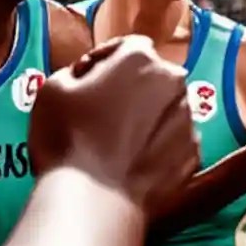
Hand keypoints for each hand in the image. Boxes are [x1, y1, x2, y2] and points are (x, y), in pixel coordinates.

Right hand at [29, 35, 199, 216]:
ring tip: (116, 142)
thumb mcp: (53, 88)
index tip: (88, 80)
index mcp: (141, 59)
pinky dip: (157, 147)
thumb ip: (78, 70)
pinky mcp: (192, 157)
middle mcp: (174, 83)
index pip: (128, 44)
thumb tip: (91, 76)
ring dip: (145, 117)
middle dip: (131, 88)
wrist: (93, 201)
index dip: (106, 59)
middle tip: (102, 112)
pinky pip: (173, 142)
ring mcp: (188, 122)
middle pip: (152, 77)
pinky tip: (131, 162)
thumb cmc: (67, 139)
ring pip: (165, 109)